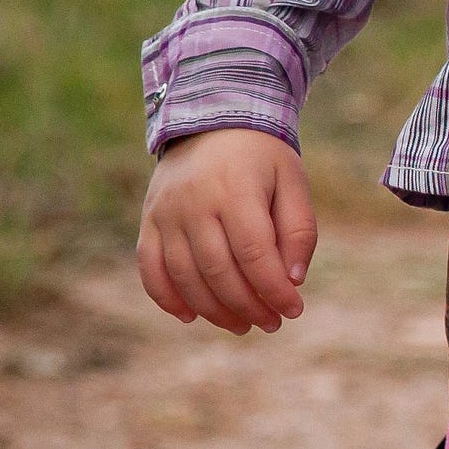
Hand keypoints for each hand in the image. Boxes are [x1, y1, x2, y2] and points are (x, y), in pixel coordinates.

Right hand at [137, 128, 316, 333]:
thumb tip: (292, 282)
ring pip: (186, 277)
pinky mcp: (150, 221)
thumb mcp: (292, 184)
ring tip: (242, 325)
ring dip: (214, 311)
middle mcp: (194, 202)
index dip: (274, 290)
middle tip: (271, 323)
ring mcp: (166, 212)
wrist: (212, 123)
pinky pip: (150, 268)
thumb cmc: (261, 160)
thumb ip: (299, 232)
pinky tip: (191, 317)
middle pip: (219, 272)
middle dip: (249, 306)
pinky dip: (167, 298)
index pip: (254, 255)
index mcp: (235, 190)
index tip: (294, 310)